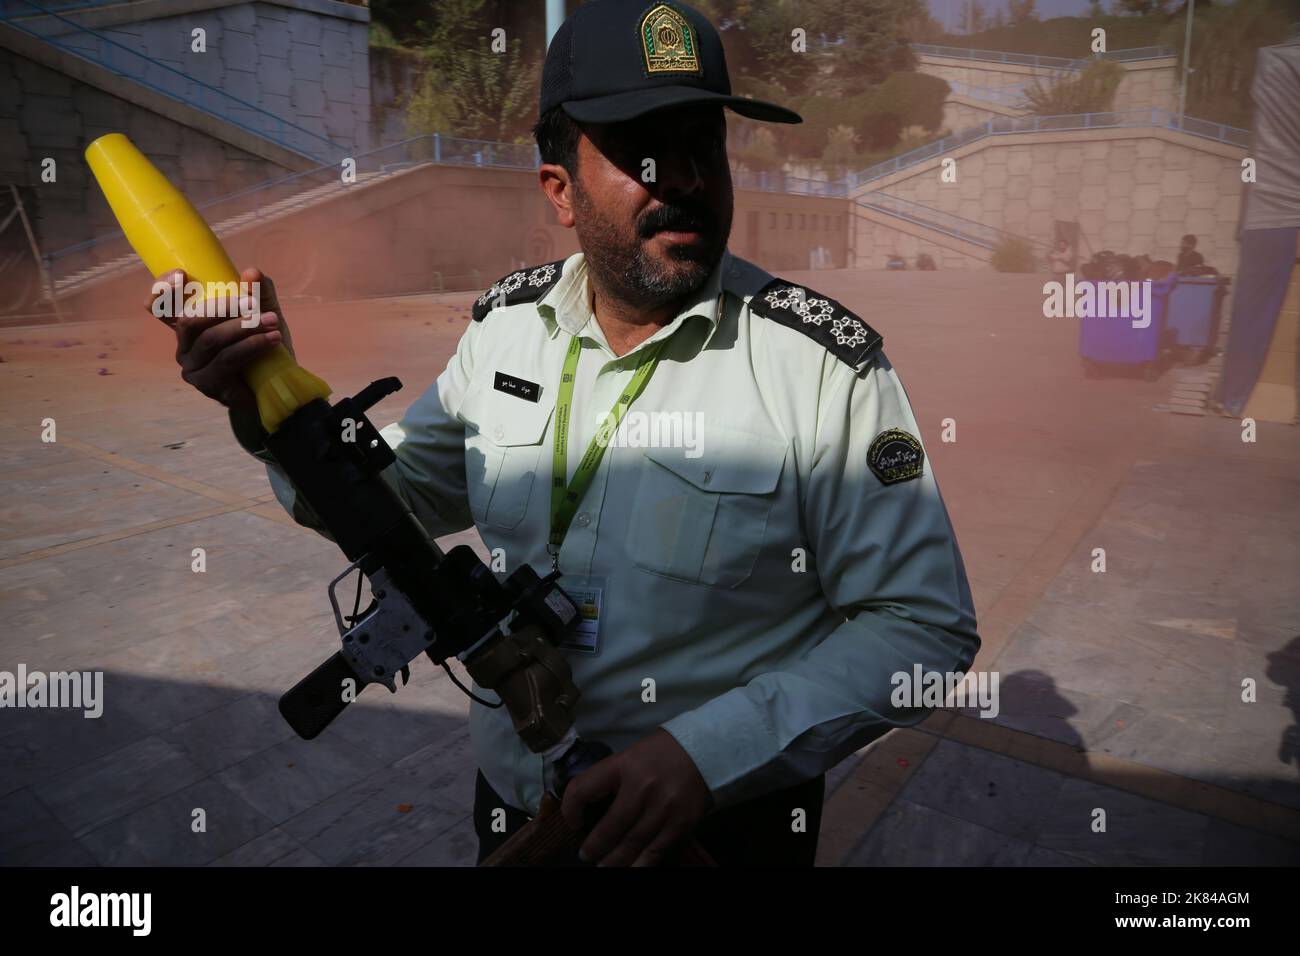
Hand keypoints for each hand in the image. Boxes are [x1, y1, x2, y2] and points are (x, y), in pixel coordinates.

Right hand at [146, 267, 293, 414]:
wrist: (277, 387)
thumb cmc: (264, 347)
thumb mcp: (264, 315)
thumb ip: (259, 294)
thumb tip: (251, 272)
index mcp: (189, 326)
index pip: (159, 307)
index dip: (162, 291)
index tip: (181, 275)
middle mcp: (184, 346)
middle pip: (189, 321)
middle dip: (222, 308)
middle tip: (251, 303)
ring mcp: (193, 368)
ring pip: (211, 340)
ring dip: (244, 328)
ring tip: (272, 322)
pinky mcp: (208, 384)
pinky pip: (226, 359)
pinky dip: (251, 345)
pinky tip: (271, 339)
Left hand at [560, 729, 712, 866]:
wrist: (708, 749)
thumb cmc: (665, 751)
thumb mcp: (633, 754)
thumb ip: (614, 778)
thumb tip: (592, 805)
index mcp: (624, 764)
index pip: (583, 789)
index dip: (570, 809)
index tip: (573, 821)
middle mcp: (641, 787)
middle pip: (609, 827)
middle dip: (594, 847)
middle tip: (587, 855)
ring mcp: (662, 808)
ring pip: (631, 844)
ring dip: (614, 861)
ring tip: (604, 867)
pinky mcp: (680, 823)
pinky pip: (655, 851)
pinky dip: (640, 863)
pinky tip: (630, 868)